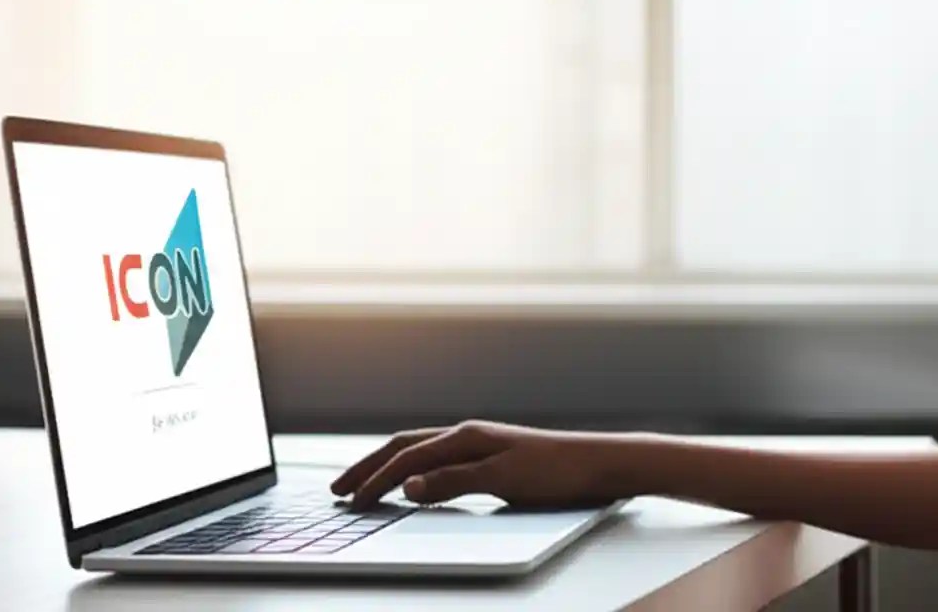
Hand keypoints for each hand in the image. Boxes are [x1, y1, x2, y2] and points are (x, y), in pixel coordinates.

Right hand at [329, 420, 634, 508]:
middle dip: (369, 468)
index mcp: (466, 437)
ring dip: (387, 466)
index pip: (407, 458)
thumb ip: (453, 482)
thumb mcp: (503, 481)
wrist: (599, 464)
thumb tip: (406, 485)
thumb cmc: (557, 472)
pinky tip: (412, 481)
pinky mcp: (491, 457)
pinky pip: (438, 458)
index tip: (350, 502)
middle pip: (405, 447)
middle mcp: (468, 435)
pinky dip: (413, 468)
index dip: (376, 480)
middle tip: (338, 490)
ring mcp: (480, 444)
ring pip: (420, 450)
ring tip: (363, 483)